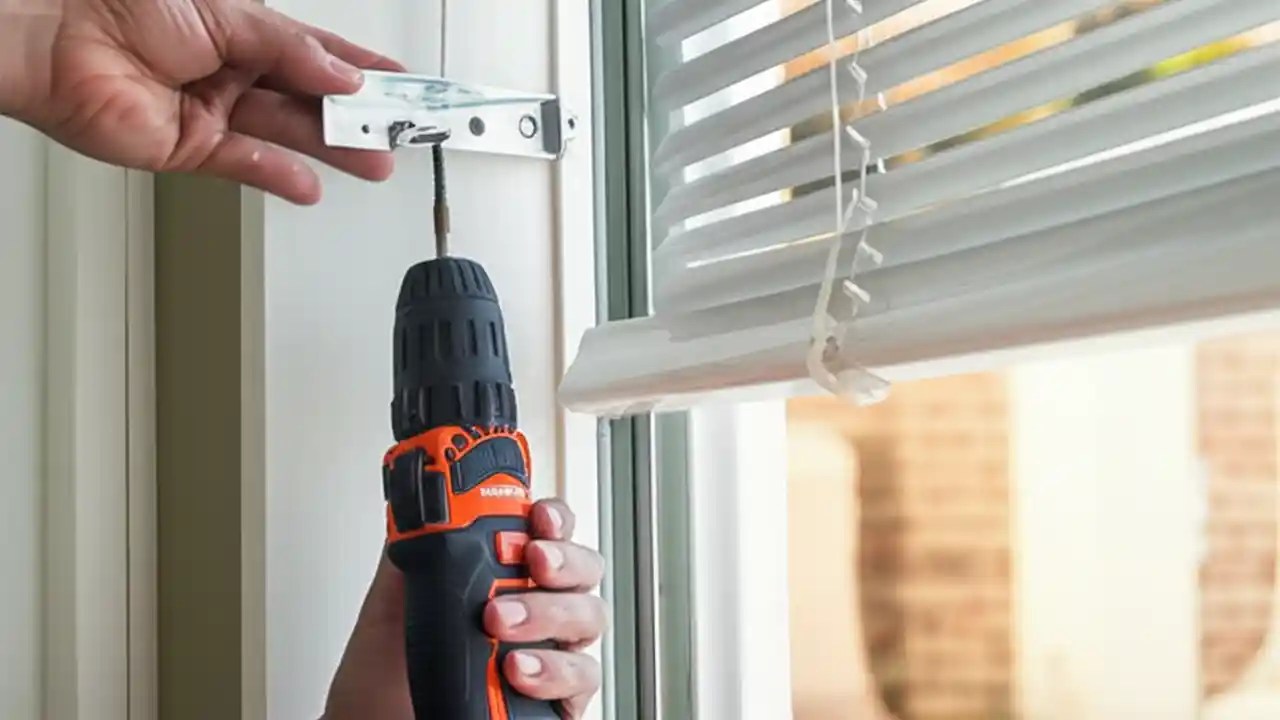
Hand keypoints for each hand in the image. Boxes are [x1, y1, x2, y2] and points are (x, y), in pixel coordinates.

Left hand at [1, 0, 401, 203]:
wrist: (56, 45)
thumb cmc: (119, 10)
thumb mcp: (225, 13)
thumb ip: (288, 49)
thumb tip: (339, 75)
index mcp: (241, 30)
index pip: (317, 54)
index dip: (361, 71)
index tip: (402, 86)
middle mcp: (230, 70)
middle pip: (309, 98)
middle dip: (357, 115)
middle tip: (398, 130)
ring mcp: (213, 110)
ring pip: (287, 133)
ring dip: (333, 149)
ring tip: (374, 161)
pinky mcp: (191, 148)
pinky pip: (248, 164)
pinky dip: (281, 175)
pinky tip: (313, 184)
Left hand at [324, 499, 606, 719]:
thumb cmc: (386, 671)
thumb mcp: (391, 597)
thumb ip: (417, 548)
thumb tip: (428, 501)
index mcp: (505, 574)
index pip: (551, 531)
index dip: (555, 518)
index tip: (538, 519)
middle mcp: (537, 608)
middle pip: (583, 569)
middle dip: (562, 560)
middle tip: (530, 563)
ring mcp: (550, 652)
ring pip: (588, 618)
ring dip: (550, 612)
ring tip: (500, 623)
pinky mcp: (556, 700)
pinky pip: (583, 679)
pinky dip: (556, 671)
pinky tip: (519, 670)